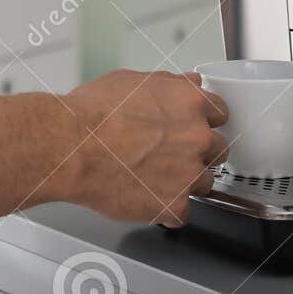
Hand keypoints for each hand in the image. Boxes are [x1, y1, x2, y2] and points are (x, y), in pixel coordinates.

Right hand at [53, 71, 228, 226]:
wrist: (71, 147)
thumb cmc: (92, 114)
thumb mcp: (132, 79)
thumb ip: (169, 84)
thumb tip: (186, 83)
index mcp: (191, 103)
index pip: (220, 113)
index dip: (204, 121)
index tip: (193, 127)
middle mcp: (198, 137)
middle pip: (218, 150)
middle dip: (198, 153)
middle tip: (170, 154)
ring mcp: (189, 173)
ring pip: (204, 183)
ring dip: (185, 182)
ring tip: (154, 178)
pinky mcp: (174, 204)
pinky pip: (182, 213)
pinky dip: (166, 209)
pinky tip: (147, 198)